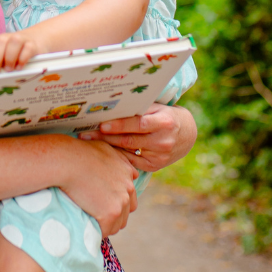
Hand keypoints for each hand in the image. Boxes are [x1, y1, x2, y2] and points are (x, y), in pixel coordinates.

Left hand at [0, 31, 47, 80]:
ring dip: (10, 57)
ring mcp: (19, 39)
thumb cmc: (11, 54)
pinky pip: (28, 47)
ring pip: (14, 41)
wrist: (33, 41)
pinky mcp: (31, 44)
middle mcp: (5, 39)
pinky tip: (20, 67)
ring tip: (9, 70)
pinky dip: (23, 58)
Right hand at [58, 139, 138, 236]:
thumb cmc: (79, 152)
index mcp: (127, 173)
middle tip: (97, 213)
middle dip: (114, 214)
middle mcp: (129, 187)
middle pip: (126, 210)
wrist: (68, 161)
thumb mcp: (103, 148)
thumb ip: (117, 159)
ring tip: (91, 221)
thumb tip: (126, 170)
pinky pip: (107, 230)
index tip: (104, 201)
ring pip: (118, 223)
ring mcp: (121, 201)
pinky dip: (98, 230)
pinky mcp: (111, 213)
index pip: (129, 194)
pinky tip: (88, 226)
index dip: (117, 199)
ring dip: (107, 224)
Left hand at [78, 104, 196, 172]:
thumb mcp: (157, 108)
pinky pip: (131, 162)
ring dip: (107, 147)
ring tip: (88, 142)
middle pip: (129, 140)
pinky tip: (103, 152)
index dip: (119, 125)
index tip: (101, 125)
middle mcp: (163, 141)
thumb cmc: (165, 115)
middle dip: (105, 137)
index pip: (138, 124)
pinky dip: (117, 156)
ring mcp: (159, 156)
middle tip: (85, 134)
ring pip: (127, 152)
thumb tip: (112, 105)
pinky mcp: (155, 166)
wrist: (187, 134)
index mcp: (164, 122)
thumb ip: (139, 109)